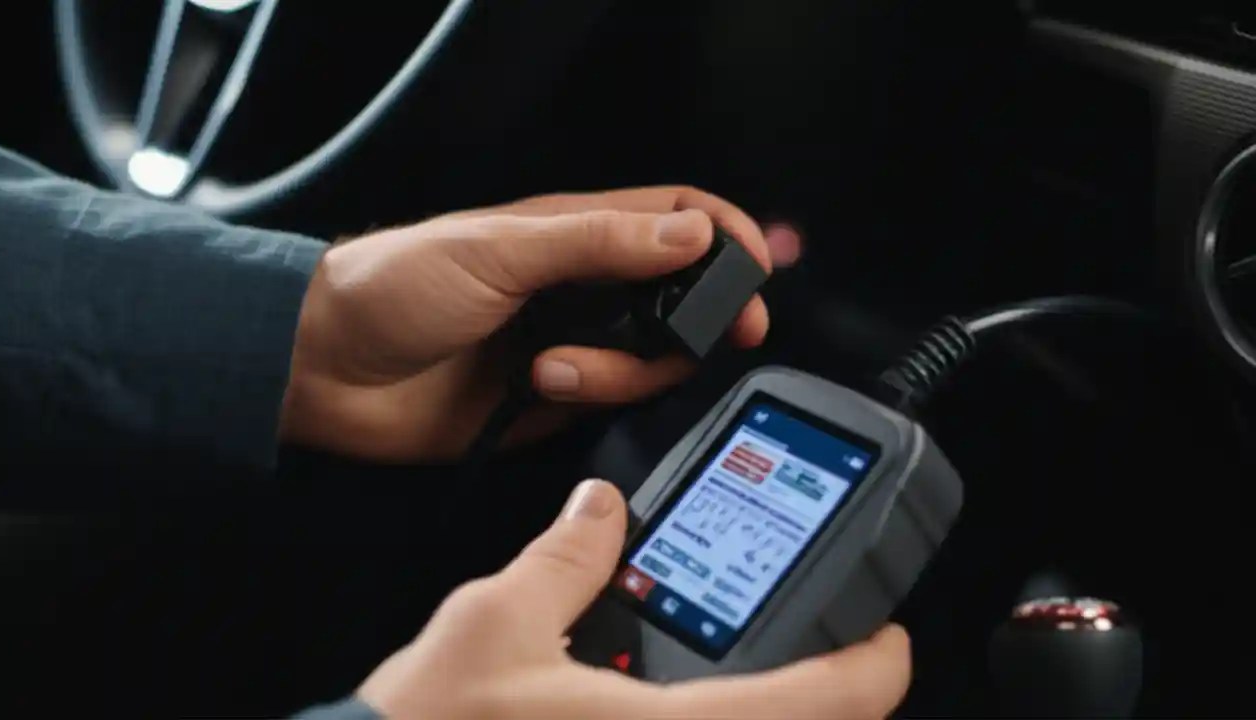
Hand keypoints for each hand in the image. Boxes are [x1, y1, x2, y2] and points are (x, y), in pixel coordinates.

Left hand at [280, 187, 771, 461]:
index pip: (674, 221)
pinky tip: (544, 386)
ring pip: (652, 358)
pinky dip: (597, 398)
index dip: (725, 236)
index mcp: (571, 233)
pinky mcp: (552, 400)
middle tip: (720, 333)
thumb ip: (599, 242)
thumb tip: (692, 234)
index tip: (761, 267)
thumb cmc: (393, 286)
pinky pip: (613, 404)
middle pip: (680, 297)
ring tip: (555, 365)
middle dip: (705, 316)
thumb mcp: (500, 251)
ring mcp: (570, 345)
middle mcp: (579, 289)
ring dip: (626, 368)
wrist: (328, 370)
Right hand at [355, 479, 910, 718]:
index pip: (824, 704)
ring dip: (766, 710)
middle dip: (820, 690)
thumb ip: (564, 559)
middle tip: (812, 639)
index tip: (886, 637)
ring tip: (742, 664)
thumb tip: (600, 508)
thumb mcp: (494, 621)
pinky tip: (662, 698)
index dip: (876, 667)